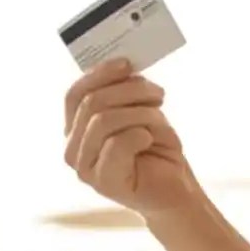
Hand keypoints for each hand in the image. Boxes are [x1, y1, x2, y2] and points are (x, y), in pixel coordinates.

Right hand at [63, 58, 199, 217]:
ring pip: (104, 120)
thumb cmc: (157, 149)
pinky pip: (117, 143)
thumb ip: (125, 93)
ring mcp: (84, 167)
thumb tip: (124, 66)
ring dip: (141, 113)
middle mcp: (73, 148)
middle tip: (158, 94)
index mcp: (77, 129)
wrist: (177, 187)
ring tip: (160, 120)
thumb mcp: (141, 112)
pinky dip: (141, 133)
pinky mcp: (103, 182)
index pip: (75, 94)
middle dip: (130, 91)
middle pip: (92, 103)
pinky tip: (150, 140)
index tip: (127, 63)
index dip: (100, 74)